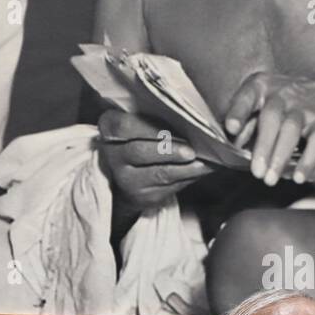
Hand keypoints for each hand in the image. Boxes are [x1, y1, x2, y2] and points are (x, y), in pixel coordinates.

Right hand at [97, 108, 211, 211]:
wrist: (128, 174)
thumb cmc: (140, 138)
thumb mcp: (138, 123)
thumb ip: (155, 118)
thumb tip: (190, 117)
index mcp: (109, 129)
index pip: (124, 125)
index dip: (150, 128)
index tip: (173, 126)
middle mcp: (112, 156)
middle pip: (139, 152)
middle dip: (168, 150)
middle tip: (191, 150)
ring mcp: (126, 179)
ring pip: (159, 173)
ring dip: (186, 168)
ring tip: (205, 162)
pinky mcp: (144, 197)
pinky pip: (171, 187)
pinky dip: (190, 177)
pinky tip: (203, 170)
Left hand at [223, 71, 314, 186]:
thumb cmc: (282, 102)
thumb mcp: (261, 103)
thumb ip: (246, 121)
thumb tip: (235, 143)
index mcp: (261, 87)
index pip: (247, 97)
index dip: (238, 112)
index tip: (231, 128)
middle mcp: (282, 95)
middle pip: (271, 118)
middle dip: (263, 146)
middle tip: (256, 172)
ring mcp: (303, 108)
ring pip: (292, 130)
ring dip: (280, 156)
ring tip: (270, 179)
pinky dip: (308, 161)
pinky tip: (298, 178)